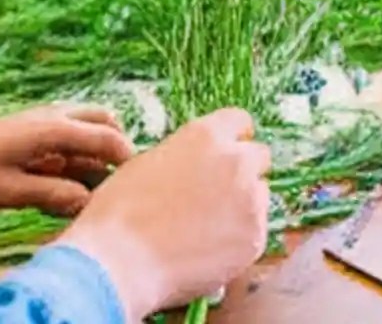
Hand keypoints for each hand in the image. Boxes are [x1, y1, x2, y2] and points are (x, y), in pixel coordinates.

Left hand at [0, 105, 134, 213]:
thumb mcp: (11, 192)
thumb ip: (54, 195)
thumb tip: (90, 200)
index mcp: (52, 129)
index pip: (106, 136)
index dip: (126, 158)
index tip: (135, 183)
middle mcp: (52, 118)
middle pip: (103, 120)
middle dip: (115, 145)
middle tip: (114, 179)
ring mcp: (42, 122)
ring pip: (87, 126)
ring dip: (95, 150)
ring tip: (90, 184)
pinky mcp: (32, 132)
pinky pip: (68, 136)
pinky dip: (77, 154)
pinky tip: (63, 180)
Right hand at [57, 108, 270, 320]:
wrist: (120, 259)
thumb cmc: (120, 211)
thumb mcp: (150, 162)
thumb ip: (186, 156)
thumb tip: (198, 166)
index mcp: (206, 135)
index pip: (240, 121)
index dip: (233, 139)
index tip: (228, 152)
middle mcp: (235, 161)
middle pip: (259, 157)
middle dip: (244, 171)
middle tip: (220, 193)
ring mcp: (250, 200)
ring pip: (261, 196)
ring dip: (243, 205)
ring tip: (207, 227)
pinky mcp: (255, 237)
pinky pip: (256, 232)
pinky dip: (239, 239)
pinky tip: (208, 249)